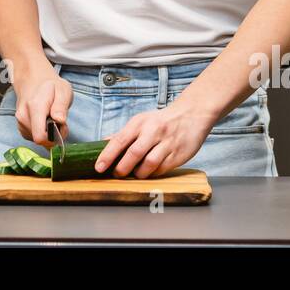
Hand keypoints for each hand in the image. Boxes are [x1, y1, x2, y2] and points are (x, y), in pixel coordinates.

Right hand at [11, 61, 71, 146]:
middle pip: (40, 140)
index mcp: (34, 107)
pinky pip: (34, 137)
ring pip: (38, 140)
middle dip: (53, 135)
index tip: (61, 126)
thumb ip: (61, 106)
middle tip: (59, 120)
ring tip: (52, 118)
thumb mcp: (63, 90)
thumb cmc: (50, 86)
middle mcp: (23, 116)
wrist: (33, 81)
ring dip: (48, 134)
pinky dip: (42, 132)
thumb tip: (60, 120)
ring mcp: (20, 122)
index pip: (40, 137)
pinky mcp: (21, 127)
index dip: (54, 138)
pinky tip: (45, 121)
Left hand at [95, 98, 217, 178]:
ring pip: (149, 163)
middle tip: (117, 174)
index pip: (119, 140)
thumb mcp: (141, 121)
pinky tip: (150, 172)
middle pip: (134, 153)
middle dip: (122, 168)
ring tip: (135, 174)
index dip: (107, 155)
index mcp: (140, 122)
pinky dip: (153, 173)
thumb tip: (102, 144)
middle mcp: (153, 131)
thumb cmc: (161, 121)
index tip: (98, 168)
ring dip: (139, 173)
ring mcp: (167, 142)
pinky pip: (162, 168)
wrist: (191, 114)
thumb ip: (123, 134)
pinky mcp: (178, 153)